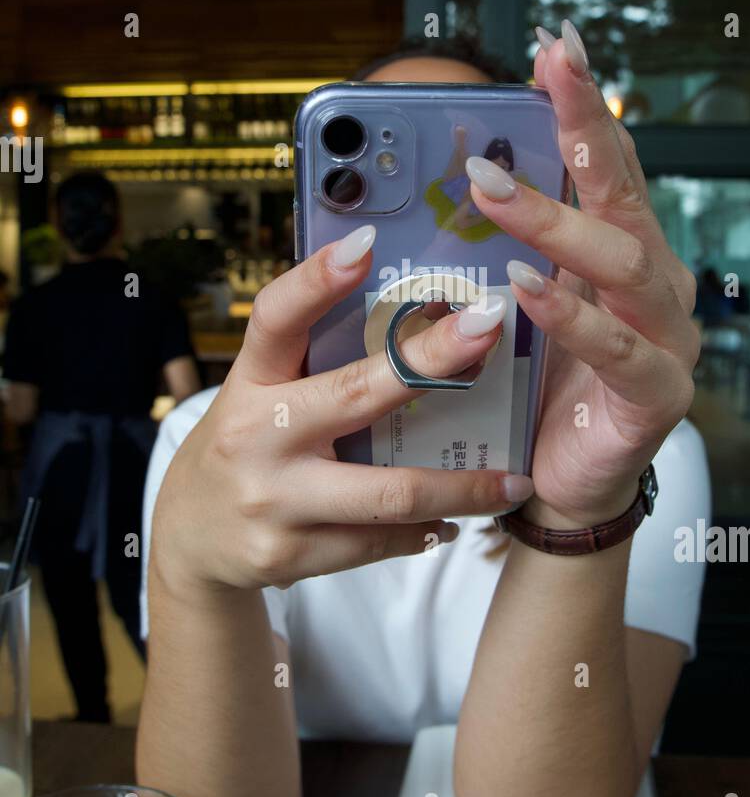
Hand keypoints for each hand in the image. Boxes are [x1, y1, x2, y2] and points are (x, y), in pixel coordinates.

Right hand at [151, 227, 533, 595]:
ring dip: (463, 488)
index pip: (276, 320)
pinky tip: (453, 520)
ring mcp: (273, 501)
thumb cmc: (248, 445)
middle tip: (490, 327)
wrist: (189, 539)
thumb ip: (313, 357)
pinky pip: (379, 542)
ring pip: (389, 493)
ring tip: (512, 483)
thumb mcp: (261, 392)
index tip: (366, 241)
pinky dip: (426, 529)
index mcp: (249, 382)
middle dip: (431, 360)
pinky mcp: (289, 555)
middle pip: (356, 395)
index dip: (317, 279)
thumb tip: (412, 307)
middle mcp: (257, 436)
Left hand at [465, 21, 699, 529]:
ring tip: (493, 189)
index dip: (584, 106)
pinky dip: (573, 316)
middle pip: (626, 194)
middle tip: (549, 71)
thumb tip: (449, 171)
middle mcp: (655, 284)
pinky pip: (618, 349)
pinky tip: (528, 288)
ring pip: (625, 264)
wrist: (553, 482)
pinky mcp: (656, 395)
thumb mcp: (515, 300)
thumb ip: (504, 243)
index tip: (555, 48)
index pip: (609, 163)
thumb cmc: (534, 386)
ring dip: (558, 221)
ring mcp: (666, 338)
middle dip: (584, 129)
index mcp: (622, 250)